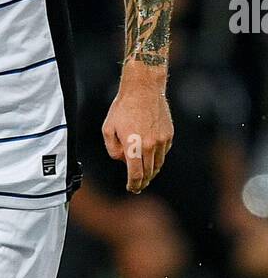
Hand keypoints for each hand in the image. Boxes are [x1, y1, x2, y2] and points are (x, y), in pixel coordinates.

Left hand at [101, 70, 173, 193]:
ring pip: (158, 164)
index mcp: (134, 146)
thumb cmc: (123, 108)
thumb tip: (122, 160)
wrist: (144, 89)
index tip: (131, 188)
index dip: (134, 184)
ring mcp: (162, 140)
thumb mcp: (108, 129)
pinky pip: (163, 152)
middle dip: (142, 182)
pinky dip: (157, 158)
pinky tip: (151, 158)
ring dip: (151, 172)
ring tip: (145, 176)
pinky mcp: (169, 134)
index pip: (136, 174)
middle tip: (138, 187)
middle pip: (149, 172)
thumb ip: (113, 149)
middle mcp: (150, 146)